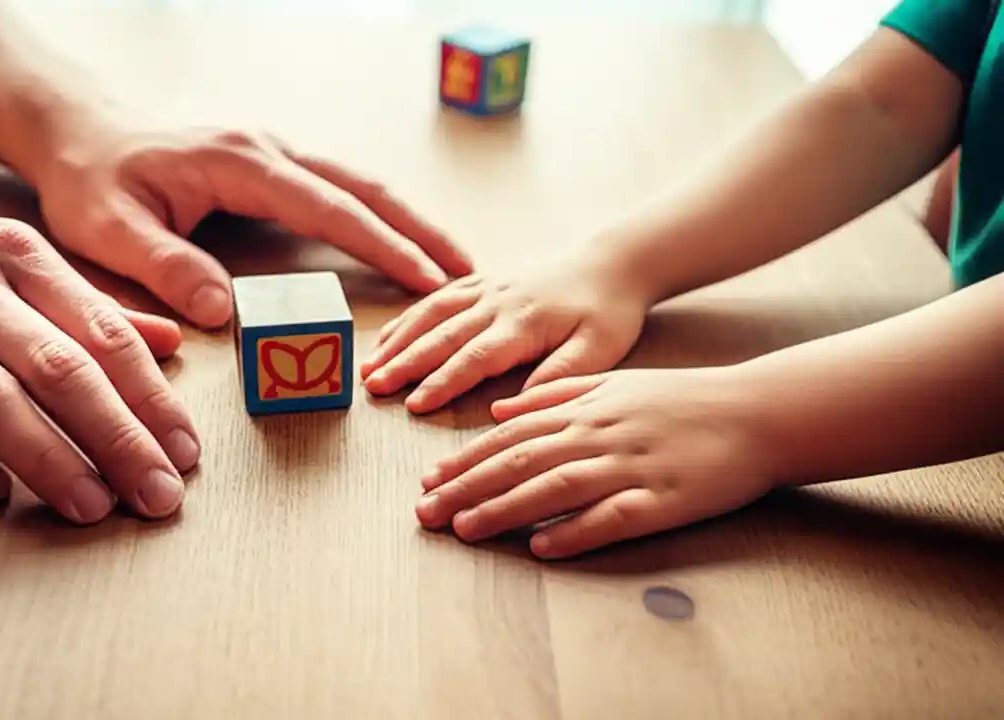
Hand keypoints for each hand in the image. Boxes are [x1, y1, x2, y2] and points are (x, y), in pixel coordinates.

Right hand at [0, 190, 197, 523]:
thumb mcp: (10, 258)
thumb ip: (88, 304)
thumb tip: (170, 344)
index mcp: (16, 255)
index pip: (101, 332)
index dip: (150, 397)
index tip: (186, 451)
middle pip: (56, 368)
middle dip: (117, 437)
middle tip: (158, 495)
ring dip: (47, 457)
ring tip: (94, 506)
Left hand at [29, 110, 473, 327]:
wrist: (74, 127)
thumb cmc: (88, 176)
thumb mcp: (109, 229)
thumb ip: (166, 267)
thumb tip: (226, 314)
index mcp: (239, 162)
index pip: (328, 207)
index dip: (381, 245)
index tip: (427, 279)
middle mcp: (267, 148)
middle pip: (363, 186)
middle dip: (418, 228)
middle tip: (468, 267)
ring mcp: (270, 151)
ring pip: (355, 183)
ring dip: (404, 218)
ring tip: (447, 259)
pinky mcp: (265, 163)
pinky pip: (334, 188)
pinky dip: (373, 214)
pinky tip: (391, 239)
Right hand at [361, 249, 651, 413]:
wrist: (613, 263)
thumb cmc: (609, 313)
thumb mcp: (598, 351)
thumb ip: (556, 378)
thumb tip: (508, 408)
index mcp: (523, 323)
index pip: (474, 357)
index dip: (442, 382)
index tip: (415, 405)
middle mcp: (497, 302)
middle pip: (441, 335)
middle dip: (404, 362)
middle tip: (373, 386)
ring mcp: (487, 287)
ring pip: (431, 313)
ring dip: (398, 340)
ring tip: (368, 366)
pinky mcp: (483, 280)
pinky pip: (438, 297)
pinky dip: (409, 317)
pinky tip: (388, 336)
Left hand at [414, 368, 773, 558]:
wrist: (756, 411)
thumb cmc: (683, 400)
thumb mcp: (614, 382)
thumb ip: (556, 394)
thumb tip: (500, 411)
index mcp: (585, 407)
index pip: (510, 435)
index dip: (465, 459)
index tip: (428, 480)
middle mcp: (598, 433)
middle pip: (519, 461)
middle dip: (466, 487)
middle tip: (426, 512)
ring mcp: (630, 466)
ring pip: (553, 487)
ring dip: (504, 509)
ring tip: (465, 529)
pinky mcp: (661, 498)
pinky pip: (610, 518)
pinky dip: (574, 531)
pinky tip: (541, 547)